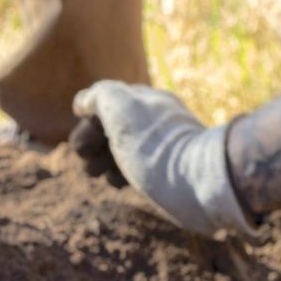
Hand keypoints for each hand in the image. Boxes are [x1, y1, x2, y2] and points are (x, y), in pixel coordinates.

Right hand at [70, 82, 258, 237]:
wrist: (198, 184)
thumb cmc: (155, 146)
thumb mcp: (120, 105)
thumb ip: (98, 95)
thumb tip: (82, 103)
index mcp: (145, 99)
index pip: (104, 102)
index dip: (87, 123)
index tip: (84, 144)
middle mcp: (152, 119)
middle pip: (108, 126)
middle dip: (90, 144)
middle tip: (87, 162)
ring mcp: (159, 146)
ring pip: (118, 150)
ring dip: (101, 162)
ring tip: (98, 175)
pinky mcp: (164, 173)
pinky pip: (133, 169)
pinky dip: (120, 176)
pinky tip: (121, 184)